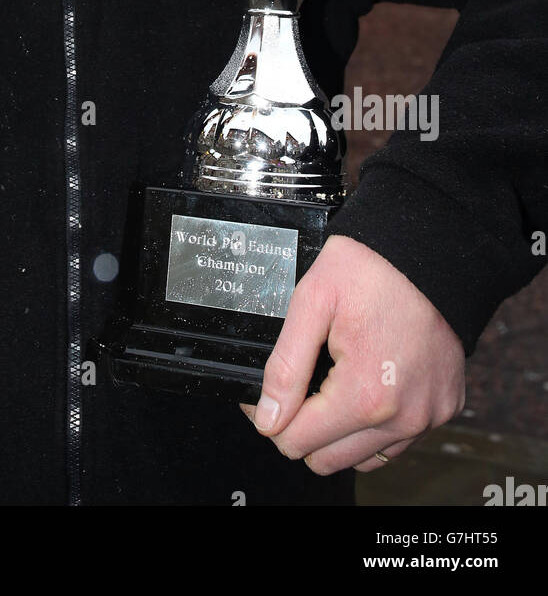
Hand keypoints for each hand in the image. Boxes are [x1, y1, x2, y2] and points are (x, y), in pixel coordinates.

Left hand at [240, 235, 465, 473]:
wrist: (430, 252)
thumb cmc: (372, 270)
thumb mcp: (312, 302)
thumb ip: (286, 365)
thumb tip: (267, 418)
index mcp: (365, 395)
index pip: (297, 441)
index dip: (271, 418)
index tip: (267, 396)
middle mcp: (403, 418)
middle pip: (326, 459)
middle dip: (303, 428)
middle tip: (298, 387)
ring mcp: (428, 417)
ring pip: (361, 457)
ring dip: (339, 432)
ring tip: (332, 384)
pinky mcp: (444, 409)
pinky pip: (396, 441)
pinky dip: (374, 426)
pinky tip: (365, 386)